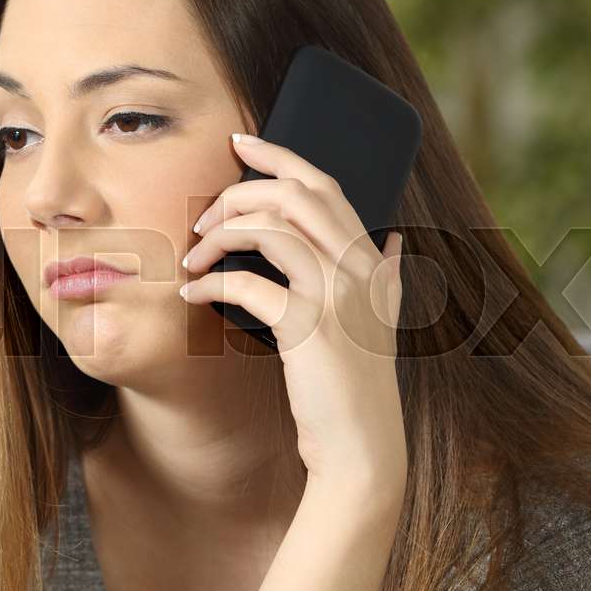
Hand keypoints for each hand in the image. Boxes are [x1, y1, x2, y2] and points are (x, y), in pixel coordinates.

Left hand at [179, 132, 406, 493]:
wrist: (362, 448)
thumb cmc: (357, 387)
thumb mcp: (382, 325)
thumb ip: (389, 279)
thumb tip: (394, 240)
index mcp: (372, 262)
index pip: (325, 184)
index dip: (279, 155)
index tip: (240, 142)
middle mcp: (360, 269)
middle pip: (294, 193)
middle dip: (238, 193)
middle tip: (203, 218)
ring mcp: (336, 295)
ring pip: (270, 227)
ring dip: (219, 235)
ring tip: (195, 259)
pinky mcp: (309, 326)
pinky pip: (248, 282)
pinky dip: (213, 283)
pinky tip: (195, 296)